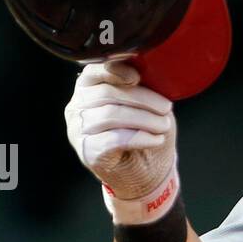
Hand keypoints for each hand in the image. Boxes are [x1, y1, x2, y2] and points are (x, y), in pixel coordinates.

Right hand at [64, 61, 176, 202]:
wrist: (143, 172)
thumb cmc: (142, 131)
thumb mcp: (143, 103)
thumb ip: (140, 85)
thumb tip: (153, 69)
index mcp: (87, 88)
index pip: (94, 71)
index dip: (115, 71)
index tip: (138, 77)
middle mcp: (77, 107)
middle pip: (107, 94)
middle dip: (142, 99)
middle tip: (166, 108)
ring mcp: (78, 130)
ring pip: (111, 116)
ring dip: (144, 119)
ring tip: (164, 125)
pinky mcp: (88, 152)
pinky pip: (114, 139)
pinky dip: (139, 137)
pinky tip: (156, 139)